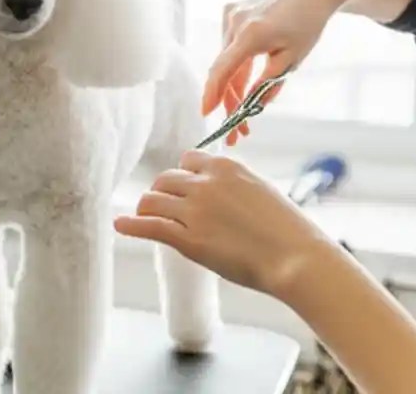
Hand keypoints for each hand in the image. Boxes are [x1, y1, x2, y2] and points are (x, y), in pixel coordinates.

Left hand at [113, 149, 334, 297]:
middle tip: (162, 208)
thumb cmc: (286, 229)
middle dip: (161, 193)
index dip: (182, 176)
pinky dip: (130, 225)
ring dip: (146, 208)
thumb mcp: (260, 189)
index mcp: (226, 166)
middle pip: (165, 179)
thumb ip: (233, 184)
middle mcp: (206, 183)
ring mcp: (195, 211)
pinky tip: (120, 225)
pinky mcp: (189, 240)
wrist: (295, 256)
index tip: (180, 189)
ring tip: (143, 217)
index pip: (187, 160)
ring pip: (152, 200)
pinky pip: (150, 226)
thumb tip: (216, 189)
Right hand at [205, 0, 347, 145]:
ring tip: (243, 110)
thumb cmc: (307, 23)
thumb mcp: (291, 59)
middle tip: (238, 129)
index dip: (212, 93)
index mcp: (251, 34)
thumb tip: (250, 108)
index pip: (223, 69)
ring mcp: (231, 14)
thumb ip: (267, 84)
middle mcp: (235, 22)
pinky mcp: (232, 11)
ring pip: (227, 59)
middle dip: (229, 100)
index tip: (206, 112)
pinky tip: (244, 79)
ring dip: (233, 85)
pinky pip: (230, 46)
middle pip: (224, 69)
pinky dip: (236, 65)